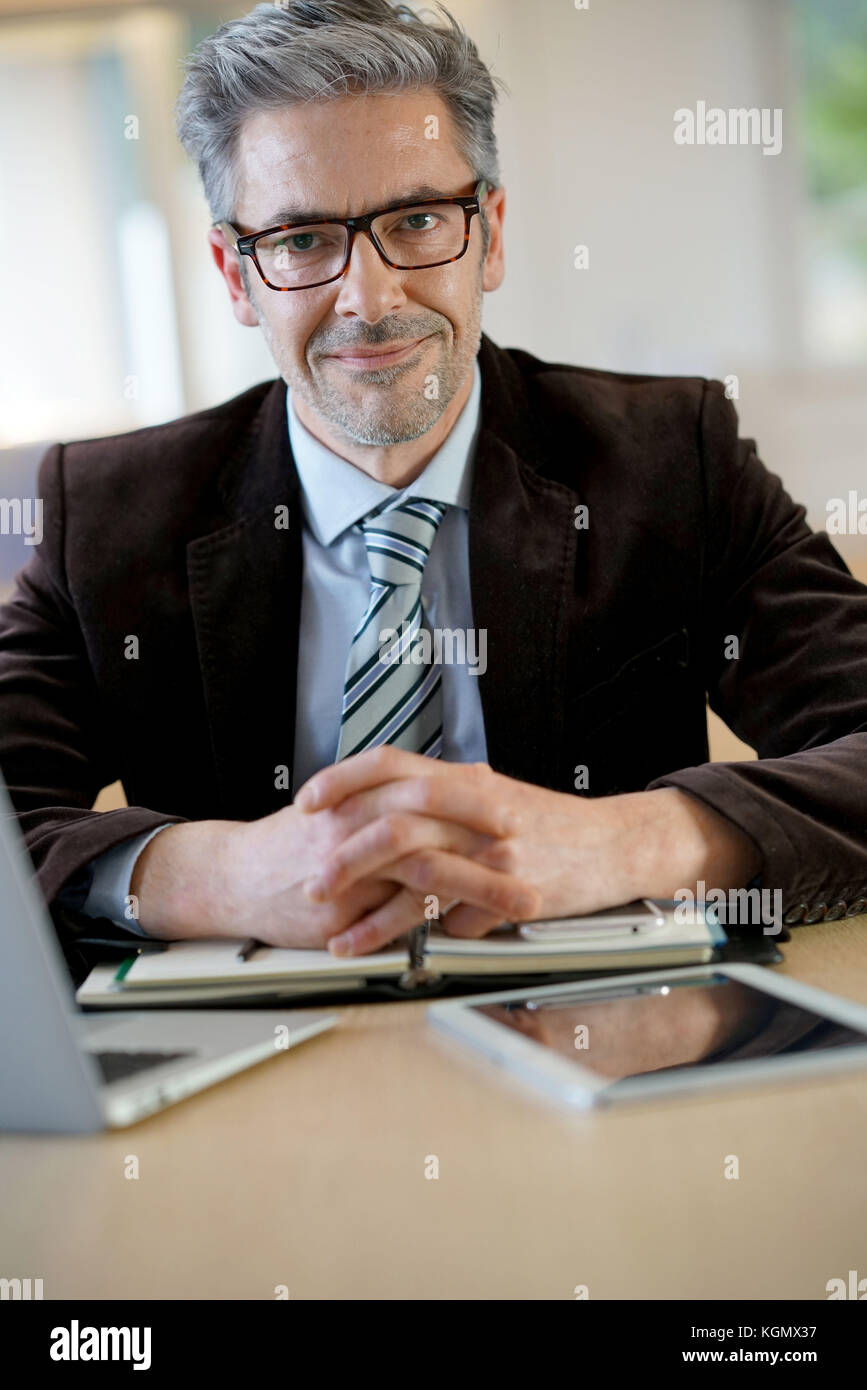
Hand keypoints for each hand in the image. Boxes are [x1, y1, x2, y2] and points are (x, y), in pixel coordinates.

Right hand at [128, 776, 537, 948]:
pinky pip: (396, 918)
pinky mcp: (340, 912)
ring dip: (480, 886)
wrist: (231, 876)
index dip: (470, 796)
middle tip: (527, 845)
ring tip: (521, 899)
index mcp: (358, 794)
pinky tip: (475, 930)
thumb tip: (464, 780)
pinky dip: (438, 923)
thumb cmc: (291, 844)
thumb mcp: (341, 806)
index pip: (425, 784)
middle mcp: (353, 823)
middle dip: (483, 831)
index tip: (510, 806)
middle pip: (429, 816)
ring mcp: (347, 868)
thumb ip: (392, 795)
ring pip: (423, 869)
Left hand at [295, 748, 762, 952]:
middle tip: (311, 882)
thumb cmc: (546, 823)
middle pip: (395, 823)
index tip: (306, 801)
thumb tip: (383, 814)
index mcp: (463, 779)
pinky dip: (419, 938)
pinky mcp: (511, 892)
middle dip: (343, 856)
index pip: (391, 762)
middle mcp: (475, 809)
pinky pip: (453, 918)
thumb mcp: (490, 795)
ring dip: (370, 912)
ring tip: (338, 937)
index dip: (343, 778)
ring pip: (417, 878)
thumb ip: (439, 800)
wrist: (613, 844)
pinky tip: (394, 953)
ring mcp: (493, 851)